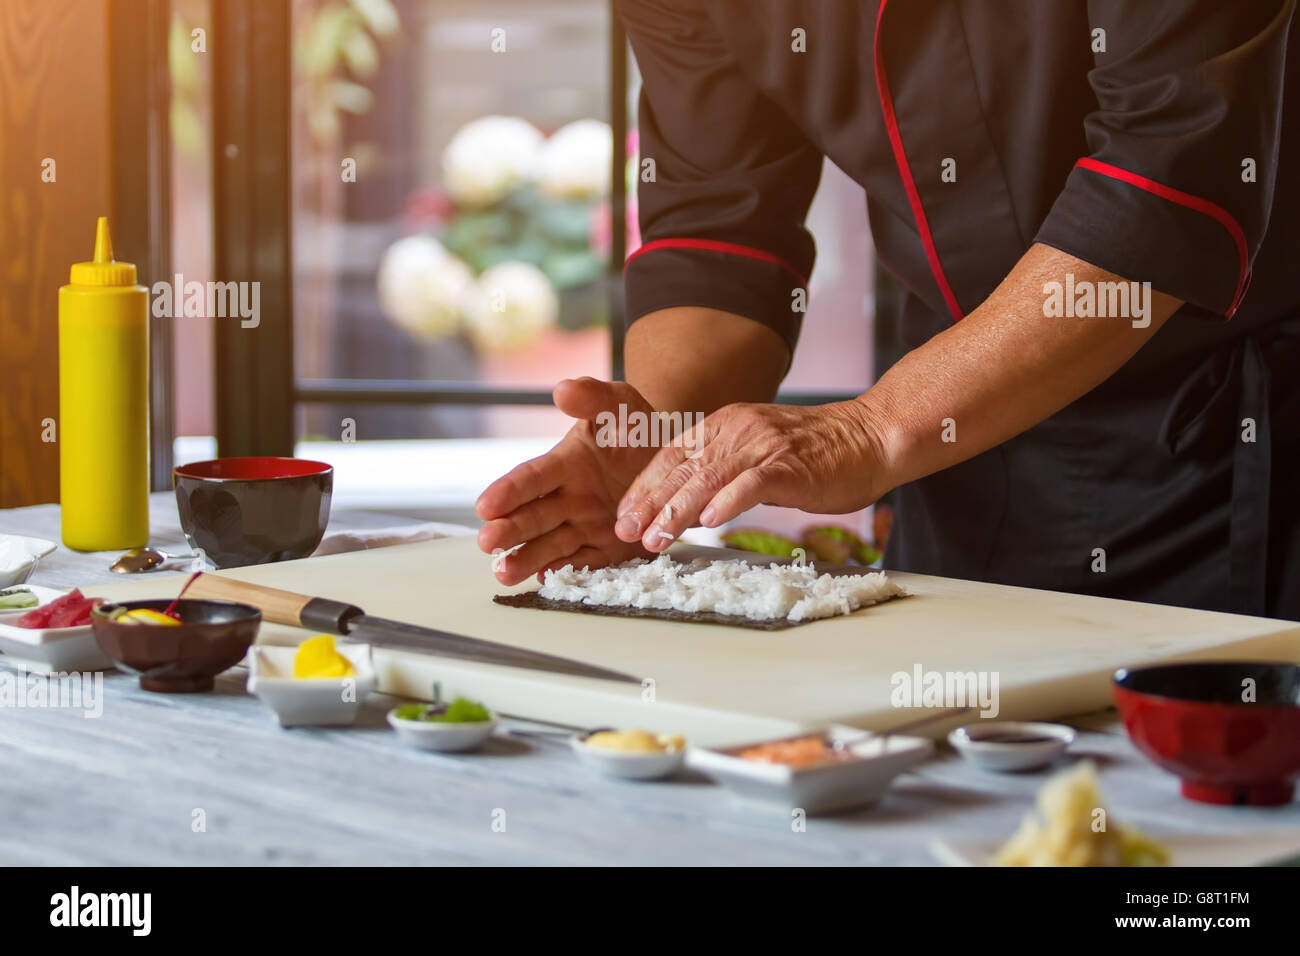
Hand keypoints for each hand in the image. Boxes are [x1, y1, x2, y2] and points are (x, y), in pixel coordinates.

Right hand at [476, 377, 656, 584]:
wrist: (673, 459)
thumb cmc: (637, 428)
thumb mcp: (621, 406)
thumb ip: (593, 398)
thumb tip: (563, 389)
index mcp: (565, 464)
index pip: (532, 478)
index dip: (508, 491)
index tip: (485, 505)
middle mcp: (568, 498)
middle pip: (533, 516)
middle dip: (509, 530)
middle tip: (487, 543)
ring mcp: (585, 526)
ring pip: (551, 545)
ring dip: (526, 559)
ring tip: (503, 574)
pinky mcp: (607, 548)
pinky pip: (587, 562)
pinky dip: (569, 571)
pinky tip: (548, 581)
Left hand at [614, 399, 891, 552]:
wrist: (871, 437)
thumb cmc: (817, 454)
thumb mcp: (759, 453)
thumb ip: (726, 471)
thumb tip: (692, 504)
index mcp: (725, 425)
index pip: (672, 456)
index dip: (644, 487)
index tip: (624, 516)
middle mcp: (737, 429)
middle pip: (682, 468)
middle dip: (649, 503)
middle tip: (626, 532)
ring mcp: (763, 445)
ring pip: (708, 478)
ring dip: (677, 511)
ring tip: (656, 538)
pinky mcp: (789, 464)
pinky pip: (751, 484)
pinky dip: (728, 502)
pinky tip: (709, 523)